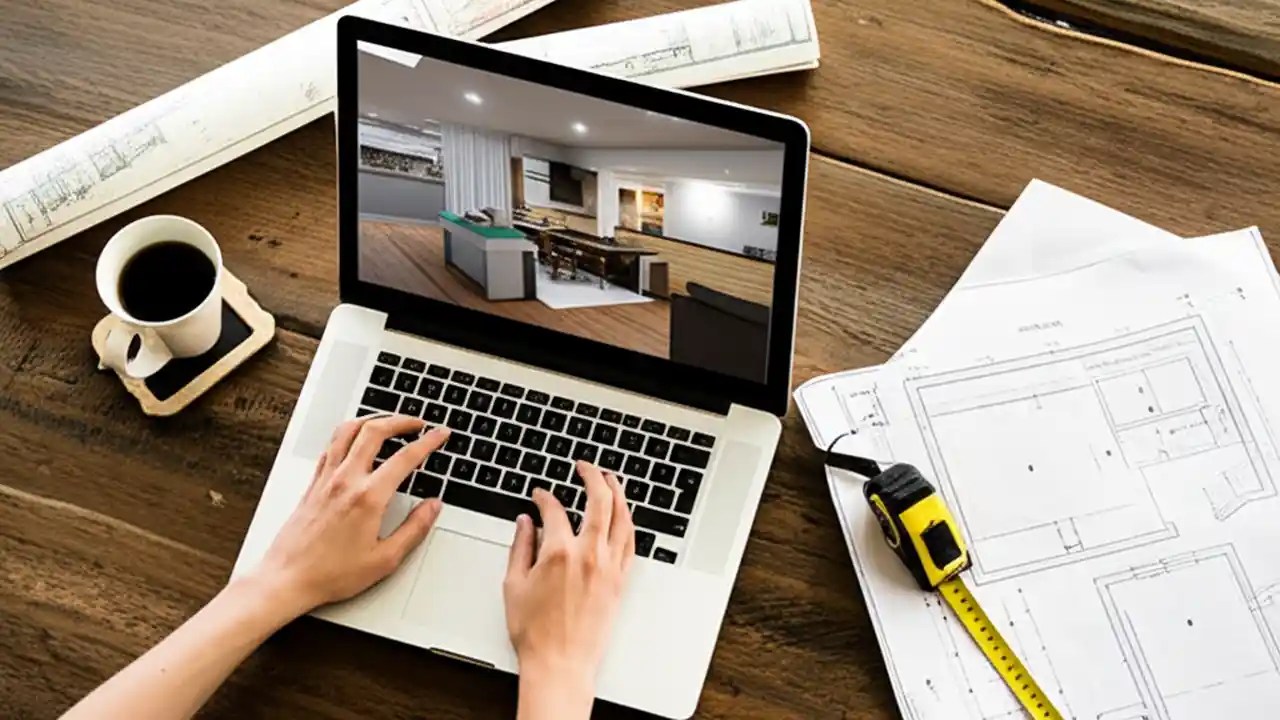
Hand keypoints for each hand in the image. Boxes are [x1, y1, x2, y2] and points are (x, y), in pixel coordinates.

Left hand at [249, 414, 449, 616]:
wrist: (288, 579)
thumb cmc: (331, 574)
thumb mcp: (385, 559)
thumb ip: (414, 529)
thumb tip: (432, 507)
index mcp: (368, 498)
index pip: (405, 458)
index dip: (428, 441)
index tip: (440, 435)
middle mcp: (345, 481)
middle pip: (375, 431)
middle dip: (401, 420)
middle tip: (417, 423)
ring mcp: (326, 479)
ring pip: (348, 430)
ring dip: (372, 419)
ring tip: (387, 421)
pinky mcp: (312, 484)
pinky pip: (331, 446)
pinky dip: (347, 434)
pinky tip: (354, 439)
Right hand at [504, 461, 634, 717]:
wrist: (560, 664)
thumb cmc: (535, 632)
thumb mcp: (514, 585)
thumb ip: (520, 547)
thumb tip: (525, 522)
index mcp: (558, 553)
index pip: (554, 510)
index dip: (545, 497)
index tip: (540, 495)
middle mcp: (588, 555)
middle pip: (599, 501)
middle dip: (592, 476)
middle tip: (585, 466)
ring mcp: (609, 567)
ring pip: (621, 517)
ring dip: (617, 492)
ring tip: (611, 479)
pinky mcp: (620, 581)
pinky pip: (630, 542)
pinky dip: (627, 522)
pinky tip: (623, 515)